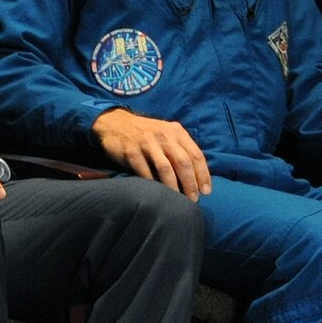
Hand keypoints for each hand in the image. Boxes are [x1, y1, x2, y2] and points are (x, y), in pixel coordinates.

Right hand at [91, 109, 212, 198]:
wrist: (115, 123)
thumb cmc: (146, 134)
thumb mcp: (166, 133)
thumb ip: (181, 148)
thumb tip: (197, 176)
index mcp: (176, 131)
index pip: (195, 154)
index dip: (203, 174)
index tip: (206, 191)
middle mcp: (163, 135)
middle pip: (183, 162)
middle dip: (191, 183)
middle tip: (194, 199)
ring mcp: (147, 143)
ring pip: (166, 168)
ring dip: (174, 187)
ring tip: (179, 199)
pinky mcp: (131, 152)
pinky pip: (145, 172)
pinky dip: (154, 184)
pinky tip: (158, 193)